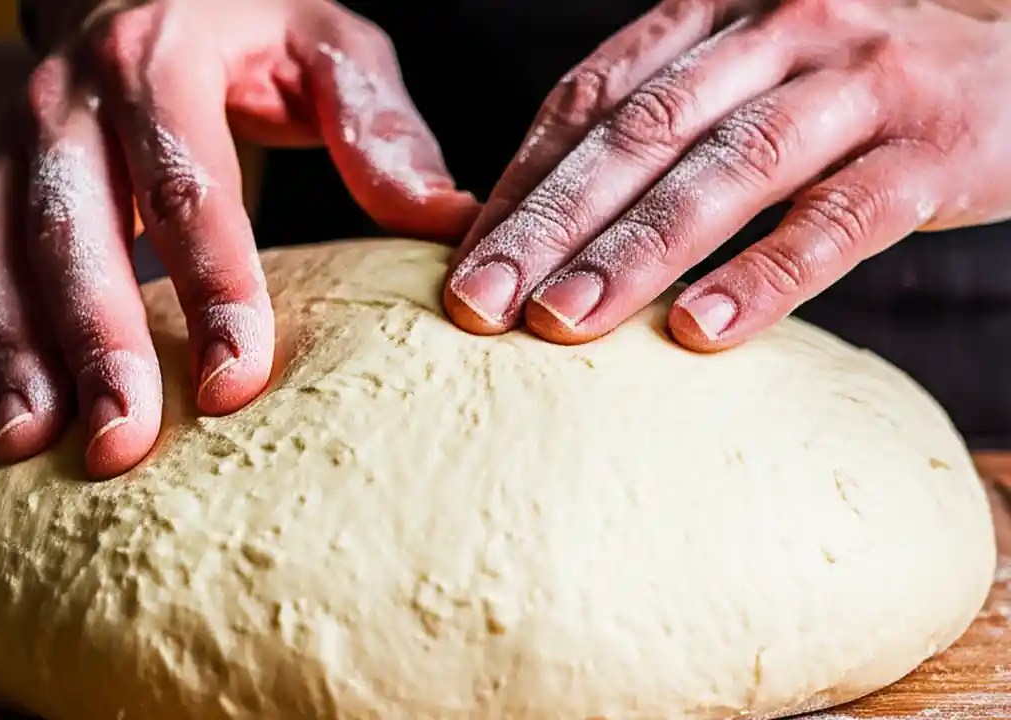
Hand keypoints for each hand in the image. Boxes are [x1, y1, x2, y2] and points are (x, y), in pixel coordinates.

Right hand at [0, 0, 477, 476]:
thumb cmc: (247, 33)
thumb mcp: (325, 47)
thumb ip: (376, 124)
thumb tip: (445, 219)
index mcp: (159, 63)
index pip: (186, 187)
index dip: (212, 288)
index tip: (239, 385)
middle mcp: (66, 103)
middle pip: (70, 229)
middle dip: (95, 342)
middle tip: (123, 444)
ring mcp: (8, 146)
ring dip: (10, 355)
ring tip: (30, 449)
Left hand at [444, 0, 1010, 349]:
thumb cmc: (855, 83)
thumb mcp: (750, 76)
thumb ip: (664, 126)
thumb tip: (542, 228)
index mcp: (711, 15)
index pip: (588, 101)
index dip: (517, 184)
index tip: (460, 263)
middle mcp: (776, 31)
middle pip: (637, 134)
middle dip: (548, 224)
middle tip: (478, 304)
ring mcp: (858, 83)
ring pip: (726, 170)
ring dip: (635, 250)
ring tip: (562, 323)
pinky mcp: (931, 148)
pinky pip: (839, 218)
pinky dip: (768, 274)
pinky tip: (703, 330)